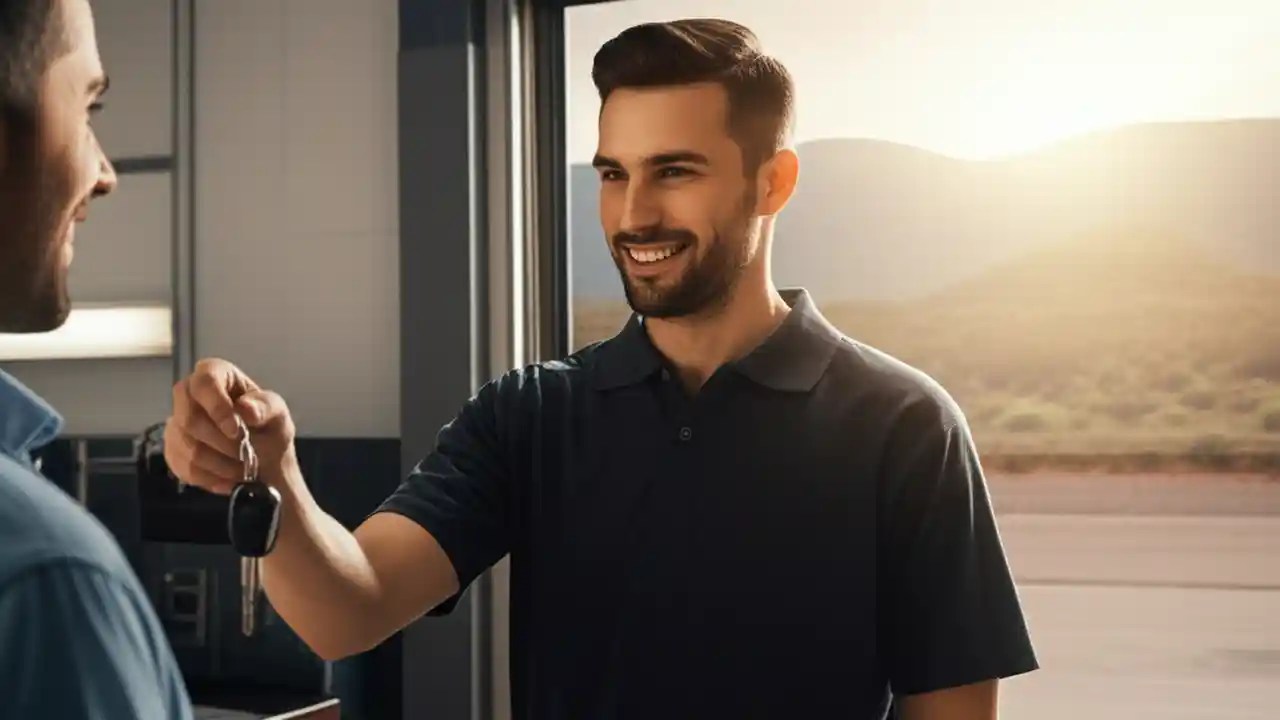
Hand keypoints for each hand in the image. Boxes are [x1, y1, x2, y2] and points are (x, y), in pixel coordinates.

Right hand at [164, 358, 297, 494]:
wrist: (264, 462)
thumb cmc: (269, 429)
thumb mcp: (278, 415)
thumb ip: (266, 407)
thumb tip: (246, 408)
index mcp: (217, 374)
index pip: (204, 382)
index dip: (217, 407)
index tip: (236, 431)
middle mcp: (189, 394)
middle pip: (189, 419)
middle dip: (222, 443)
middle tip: (245, 452)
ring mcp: (177, 423)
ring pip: (188, 447)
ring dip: (221, 464)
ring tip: (243, 467)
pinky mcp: (173, 450)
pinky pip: (185, 468)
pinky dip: (212, 477)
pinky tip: (229, 477)